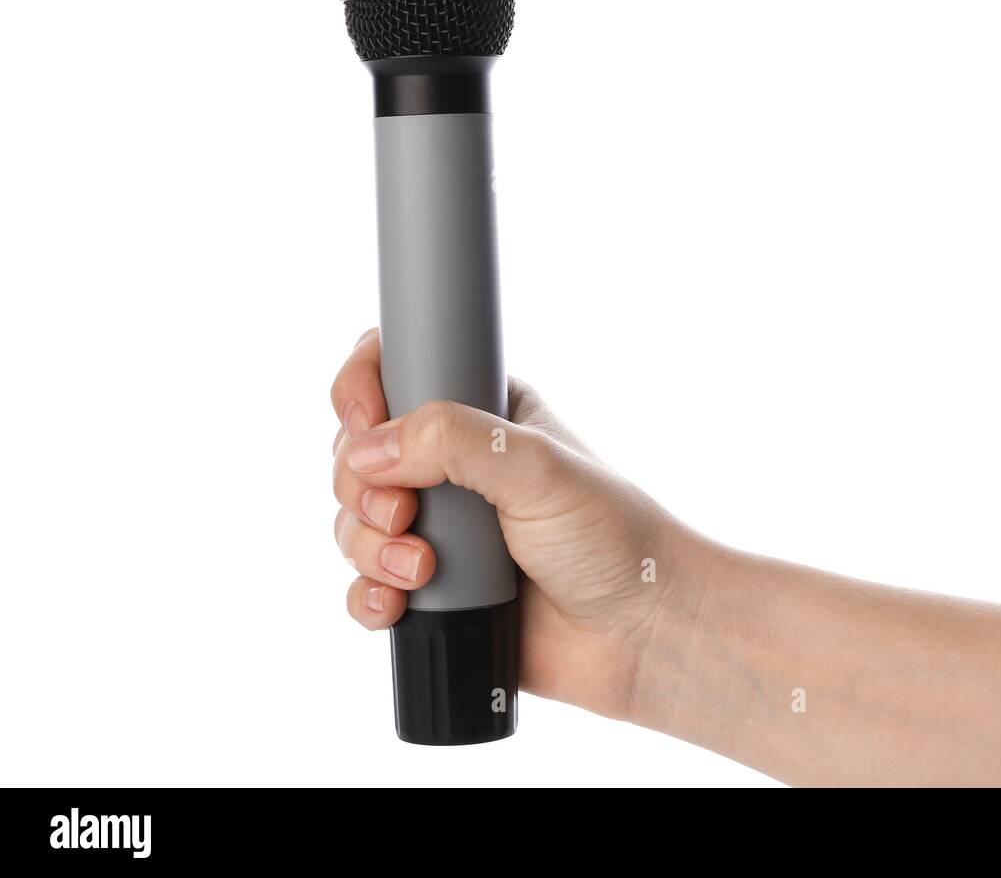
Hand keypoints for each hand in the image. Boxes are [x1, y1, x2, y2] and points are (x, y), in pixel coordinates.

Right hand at [330, 329, 707, 719]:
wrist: (642, 632)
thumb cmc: (614, 536)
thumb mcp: (536, 466)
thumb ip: (452, 440)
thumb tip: (366, 450)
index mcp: (481, 416)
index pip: (397, 372)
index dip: (362, 389)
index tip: (362, 418)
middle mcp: (453, 469)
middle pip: (358, 455)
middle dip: (361, 487)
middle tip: (406, 512)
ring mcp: (441, 532)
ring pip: (356, 523)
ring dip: (371, 547)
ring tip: (423, 569)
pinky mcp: (436, 593)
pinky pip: (367, 588)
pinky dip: (370, 595)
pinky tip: (400, 604)